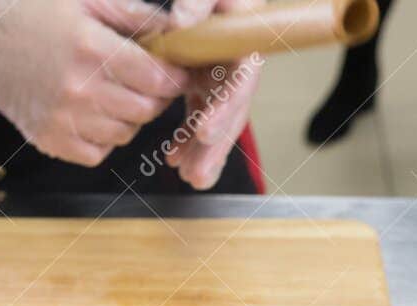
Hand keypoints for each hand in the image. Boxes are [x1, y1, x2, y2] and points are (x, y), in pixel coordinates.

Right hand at [0, 0, 189, 167]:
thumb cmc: (30, 13)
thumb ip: (132, 13)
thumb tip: (174, 32)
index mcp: (91, 48)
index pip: (156, 77)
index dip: (174, 77)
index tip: (176, 72)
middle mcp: (79, 89)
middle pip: (145, 109)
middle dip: (156, 97)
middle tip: (150, 83)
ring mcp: (63, 119)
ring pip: (125, 134)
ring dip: (131, 117)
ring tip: (119, 95)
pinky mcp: (50, 139)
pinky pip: (98, 153)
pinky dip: (105, 138)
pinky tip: (96, 115)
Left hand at [163, 0, 264, 189]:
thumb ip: (198, 3)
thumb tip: (179, 23)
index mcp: (241, 47)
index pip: (239, 83)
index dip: (224, 109)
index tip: (204, 130)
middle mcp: (234, 71)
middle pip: (231, 115)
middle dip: (215, 148)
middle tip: (198, 175)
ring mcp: (220, 83)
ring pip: (215, 124)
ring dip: (203, 154)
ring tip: (189, 178)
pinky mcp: (204, 88)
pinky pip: (198, 119)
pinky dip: (187, 141)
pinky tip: (174, 159)